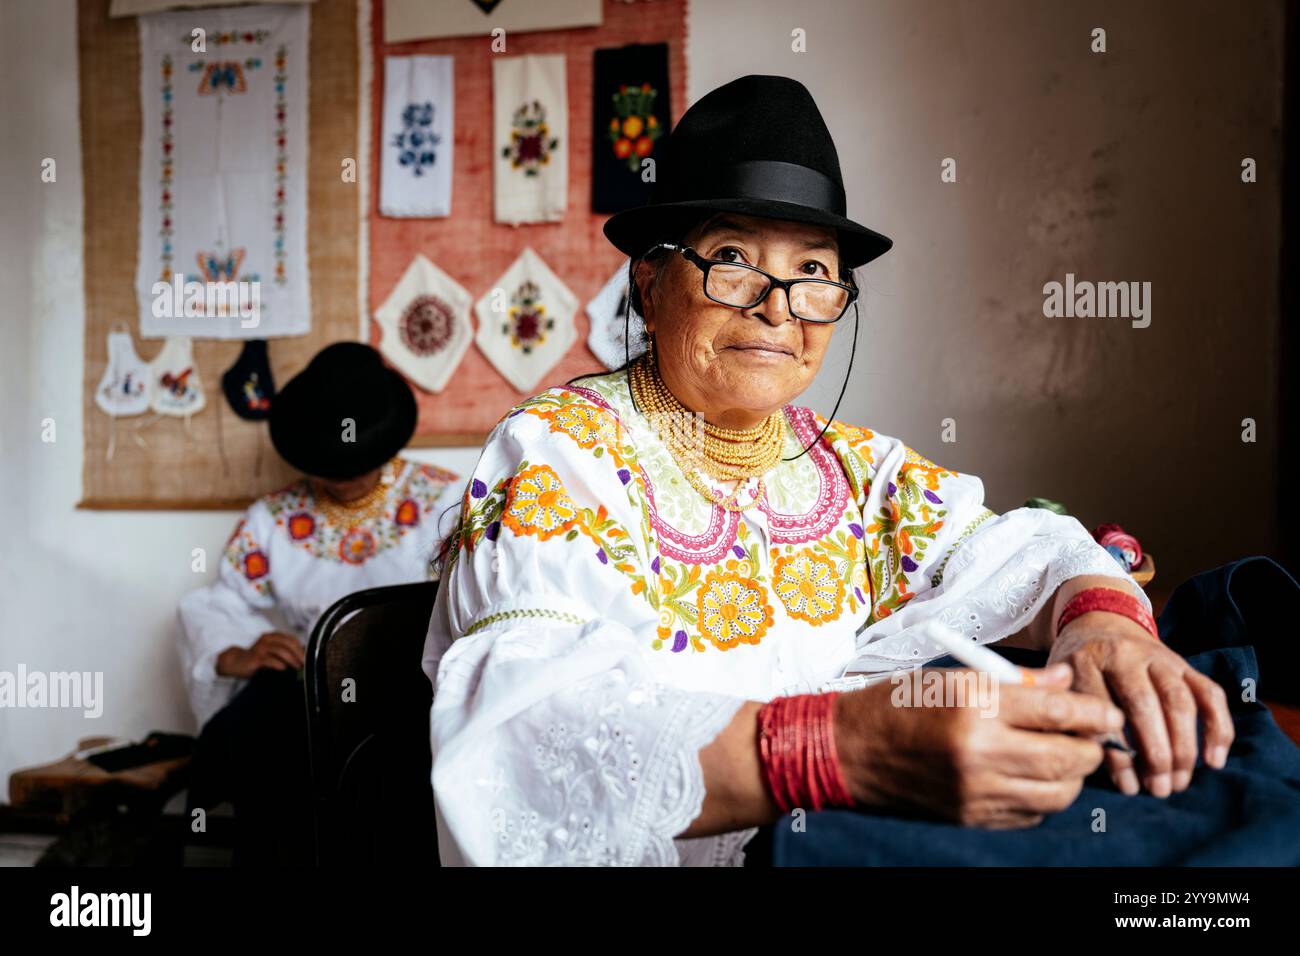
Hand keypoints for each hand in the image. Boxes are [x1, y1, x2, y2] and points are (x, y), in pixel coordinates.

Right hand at [215, 631, 304, 678]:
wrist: (235, 662)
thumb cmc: (257, 659)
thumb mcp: (271, 653)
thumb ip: (284, 652)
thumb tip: (302, 659)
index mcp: (273, 637)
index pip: (291, 639)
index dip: (301, 648)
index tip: (308, 658)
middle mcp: (267, 639)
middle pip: (288, 644)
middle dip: (299, 654)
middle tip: (305, 663)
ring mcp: (260, 648)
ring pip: (281, 651)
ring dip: (292, 659)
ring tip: (297, 667)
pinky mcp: (255, 658)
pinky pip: (269, 660)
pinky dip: (279, 664)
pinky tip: (284, 669)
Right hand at [834, 664, 1123, 827]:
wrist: (848, 750)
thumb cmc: (899, 704)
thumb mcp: (953, 678)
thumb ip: (1015, 683)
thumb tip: (1066, 684)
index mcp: (974, 705)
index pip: (1058, 713)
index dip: (1095, 714)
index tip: (1110, 716)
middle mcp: (978, 751)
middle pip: (1067, 758)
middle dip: (1089, 748)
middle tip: (1089, 737)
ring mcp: (975, 790)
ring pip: (1056, 793)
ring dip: (1070, 777)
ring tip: (1062, 758)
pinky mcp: (971, 817)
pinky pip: (1030, 814)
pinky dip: (1042, 797)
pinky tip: (1031, 779)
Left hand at [1047, 611, 1234, 796]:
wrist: (1099, 622)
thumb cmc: (1078, 667)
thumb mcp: (1059, 684)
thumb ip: (1071, 717)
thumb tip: (1090, 763)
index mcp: (1084, 661)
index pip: (1101, 710)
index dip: (1117, 753)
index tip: (1127, 786)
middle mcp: (1123, 655)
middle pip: (1144, 704)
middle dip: (1155, 753)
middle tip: (1158, 789)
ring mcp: (1158, 657)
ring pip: (1179, 700)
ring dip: (1184, 747)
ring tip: (1178, 782)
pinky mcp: (1184, 663)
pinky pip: (1210, 693)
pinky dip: (1218, 727)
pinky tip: (1214, 760)